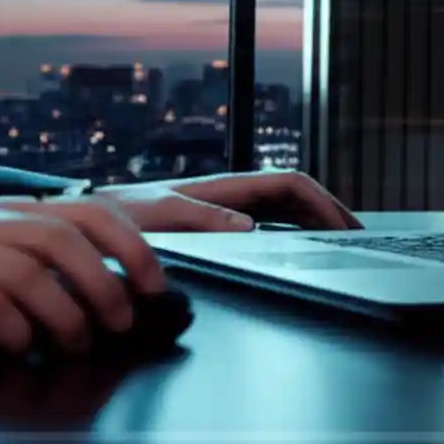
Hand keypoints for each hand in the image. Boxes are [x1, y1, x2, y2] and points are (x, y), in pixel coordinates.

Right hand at [0, 195, 165, 352]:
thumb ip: (43, 259)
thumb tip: (106, 288)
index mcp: (17, 209)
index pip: (93, 211)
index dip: (133, 245)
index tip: (155, 283)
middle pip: (71, 238)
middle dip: (110, 282)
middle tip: (124, 322)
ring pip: (37, 274)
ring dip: (68, 315)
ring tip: (77, 345)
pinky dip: (17, 329)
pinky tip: (21, 347)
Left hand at [95, 170, 362, 231]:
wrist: (84, 226)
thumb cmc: (116, 217)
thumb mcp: (159, 214)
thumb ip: (203, 217)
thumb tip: (251, 228)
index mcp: (225, 188)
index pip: (290, 184)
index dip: (323, 202)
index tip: (347, 225)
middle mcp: (229, 199)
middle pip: (296, 198)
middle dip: (330, 214)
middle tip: (358, 240)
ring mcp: (224, 215)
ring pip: (285, 215)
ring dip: (315, 227)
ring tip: (339, 248)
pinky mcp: (214, 234)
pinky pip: (267, 233)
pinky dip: (292, 241)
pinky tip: (299, 258)